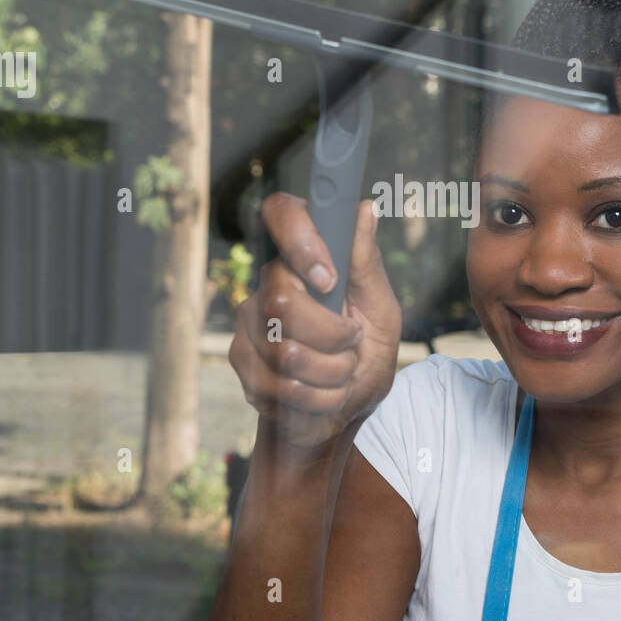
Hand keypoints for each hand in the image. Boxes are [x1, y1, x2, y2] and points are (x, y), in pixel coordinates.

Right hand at [229, 193, 401, 453]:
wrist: (342, 412)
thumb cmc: (366, 353)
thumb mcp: (381, 310)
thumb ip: (367, 264)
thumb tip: (365, 208)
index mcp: (304, 256)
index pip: (280, 213)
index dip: (299, 240)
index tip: (329, 279)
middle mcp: (269, 280)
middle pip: (281, 301)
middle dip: (331, 337)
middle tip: (352, 344)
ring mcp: (248, 319)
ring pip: (282, 350)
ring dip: (330, 372)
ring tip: (342, 372)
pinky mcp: (239, 358)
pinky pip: (276, 383)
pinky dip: (316, 397)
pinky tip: (322, 393)